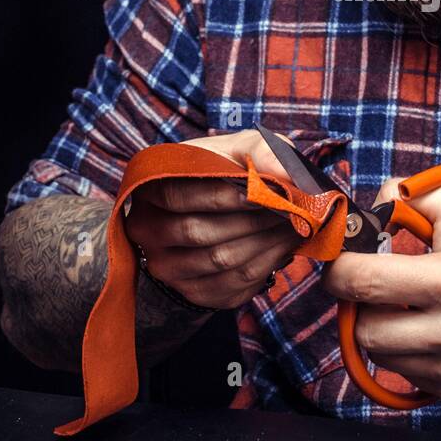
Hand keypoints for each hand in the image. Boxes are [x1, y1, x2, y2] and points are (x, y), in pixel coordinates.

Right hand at [124, 128, 300, 309]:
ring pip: (219, 262)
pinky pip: (232, 286)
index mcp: (149, 189)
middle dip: (252, 221)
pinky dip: (266, 266)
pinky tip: (283, 247)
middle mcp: (147, 231)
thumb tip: (285, 173)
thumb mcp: (240, 148)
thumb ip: (262, 150)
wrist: (221, 208)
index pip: (178, 196)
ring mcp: (167, 267)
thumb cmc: (228, 170)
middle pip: (198, 233)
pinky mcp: (193, 292)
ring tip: (293, 225)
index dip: (223, 196)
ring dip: (265, 244)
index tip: (264, 192)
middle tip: (290, 210)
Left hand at [322, 176, 440, 403]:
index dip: (340, 266)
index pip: (365, 282)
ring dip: (380, 326)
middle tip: (371, 281)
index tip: (343, 256)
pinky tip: (427, 324)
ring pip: (380, 354)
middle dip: (358, 302)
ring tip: (404, 300)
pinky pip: (404, 373)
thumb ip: (408, 195)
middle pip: (364, 329)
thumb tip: (368, 207)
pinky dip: (404, 349)